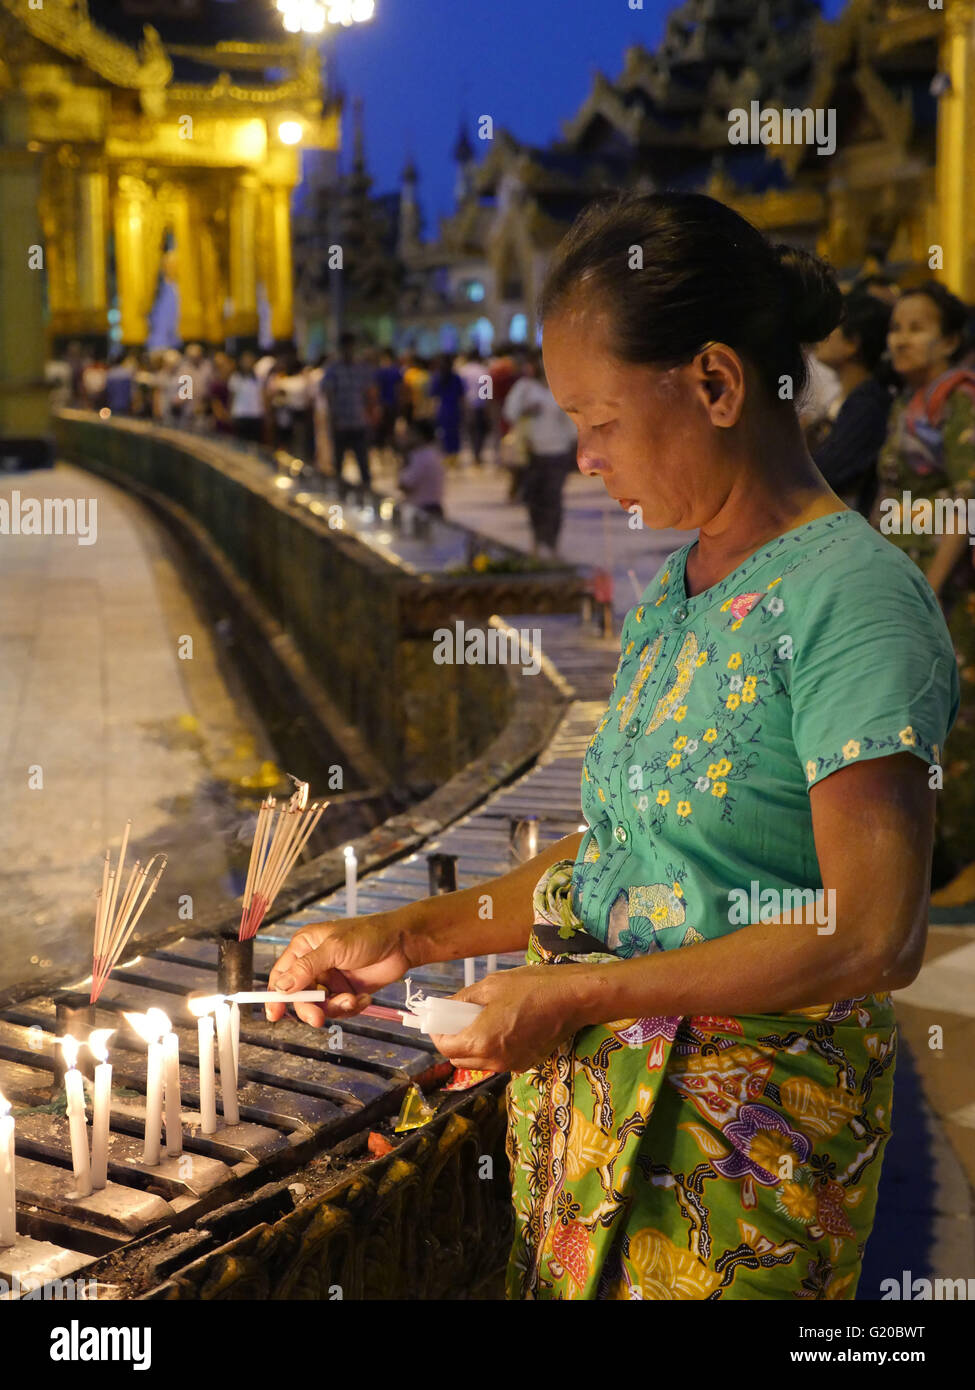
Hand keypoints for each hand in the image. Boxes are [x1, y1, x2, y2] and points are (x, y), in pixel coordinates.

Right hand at [266, 914, 412, 1025]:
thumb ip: (307, 968)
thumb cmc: (369, 934)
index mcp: (305, 946)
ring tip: (352, 999)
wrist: (403, 943)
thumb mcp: (335, 948)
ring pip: (321, 1006)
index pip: (281, 975)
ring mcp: (331, 978)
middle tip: (318, 1017)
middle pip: (300, 995)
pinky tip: (365, 997)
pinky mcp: (347, 990)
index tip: (274, 1014)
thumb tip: (280, 987)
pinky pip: (340, 1008)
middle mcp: (315, 963)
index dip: (276, 995)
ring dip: (336, 1007)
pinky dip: (351, 1006)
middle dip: (310, 1007)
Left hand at [429, 964, 583, 1072]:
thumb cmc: (531, 987)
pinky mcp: (525, 1064)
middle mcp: (494, 1060)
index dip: (437, 1031)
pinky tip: (501, 1026)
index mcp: (481, 1041)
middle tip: (456, 1018)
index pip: (445, 1046)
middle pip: (458, 1059)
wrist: (571, 999)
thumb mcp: (491, 985)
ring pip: (478, 1062)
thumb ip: (463, 999)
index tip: (438, 1018)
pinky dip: (491, 1049)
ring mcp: (511, 1065)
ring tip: (479, 1020)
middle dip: (452, 1040)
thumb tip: (445, 1006)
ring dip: (471, 1046)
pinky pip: (497, 1061)